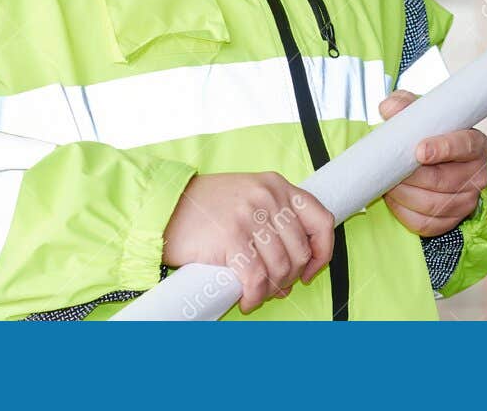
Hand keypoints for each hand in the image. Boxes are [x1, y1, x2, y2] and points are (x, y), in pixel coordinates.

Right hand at [162, 172, 335, 313]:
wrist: (164, 207)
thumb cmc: (204, 209)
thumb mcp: (248, 198)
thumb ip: (274, 218)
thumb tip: (296, 266)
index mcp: (276, 185)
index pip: (321, 219)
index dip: (322, 251)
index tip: (311, 269)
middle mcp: (267, 196)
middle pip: (299, 250)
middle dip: (290, 277)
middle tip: (274, 287)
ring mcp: (249, 215)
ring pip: (280, 267)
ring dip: (271, 290)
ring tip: (257, 294)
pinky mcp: (231, 236)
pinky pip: (256, 277)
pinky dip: (254, 296)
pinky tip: (246, 301)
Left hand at [377, 90, 486, 236]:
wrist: (433, 159)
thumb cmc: (430, 135)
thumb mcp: (421, 114)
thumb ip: (405, 106)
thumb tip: (390, 108)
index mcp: (476, 144)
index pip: (464, 146)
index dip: (443, 148)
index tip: (420, 150)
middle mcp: (477, 174)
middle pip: (443, 180)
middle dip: (411, 176)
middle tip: (389, 168)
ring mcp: (466, 200)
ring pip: (432, 204)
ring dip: (404, 195)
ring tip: (388, 182)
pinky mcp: (452, 220)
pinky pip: (426, 224)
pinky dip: (404, 212)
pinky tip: (394, 199)